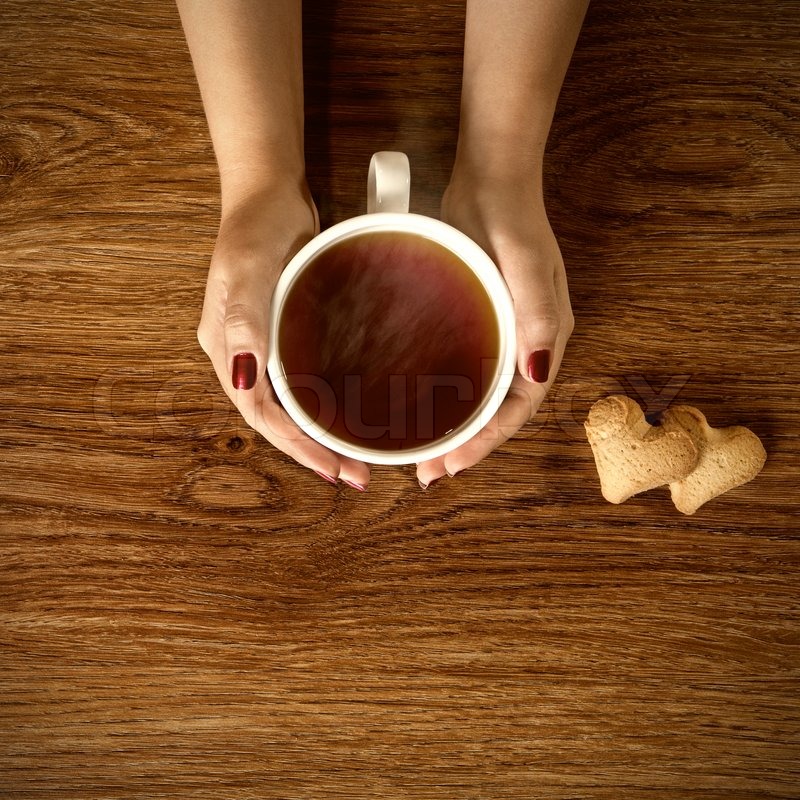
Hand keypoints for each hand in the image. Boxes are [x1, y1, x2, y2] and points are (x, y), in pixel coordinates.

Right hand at [197, 181, 370, 490]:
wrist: (269, 193)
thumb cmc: (257, 226)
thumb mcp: (248, 267)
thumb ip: (244, 318)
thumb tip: (243, 376)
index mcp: (227, 348)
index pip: (260, 414)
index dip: (294, 445)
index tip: (331, 468)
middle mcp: (243, 354)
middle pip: (275, 419)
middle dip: (311, 451)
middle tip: (353, 475)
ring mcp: (263, 344)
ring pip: (290, 404)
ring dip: (319, 434)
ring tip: (354, 457)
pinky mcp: (285, 332)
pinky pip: (301, 380)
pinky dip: (323, 404)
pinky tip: (349, 414)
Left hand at [416, 174, 573, 486]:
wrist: (492, 180)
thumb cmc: (512, 220)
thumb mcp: (526, 265)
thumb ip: (537, 316)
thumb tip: (539, 375)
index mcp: (546, 340)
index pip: (520, 407)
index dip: (488, 441)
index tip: (452, 465)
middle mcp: (526, 344)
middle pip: (500, 409)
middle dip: (468, 444)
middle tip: (429, 472)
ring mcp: (502, 333)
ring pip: (482, 394)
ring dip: (456, 425)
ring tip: (423, 452)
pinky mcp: (479, 320)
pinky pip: (465, 369)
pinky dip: (447, 394)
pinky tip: (418, 403)